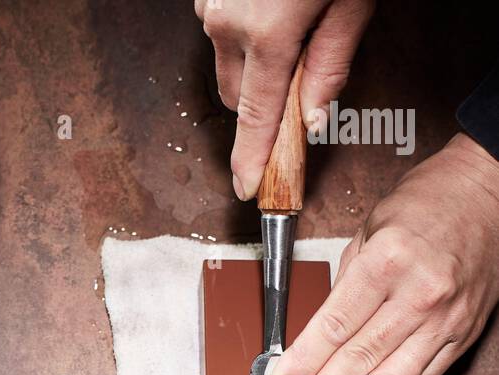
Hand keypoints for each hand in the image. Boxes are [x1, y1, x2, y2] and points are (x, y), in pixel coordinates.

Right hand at [194, 0, 374, 198]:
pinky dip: (243, 34)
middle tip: (302, 75)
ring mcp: (211, 4)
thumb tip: (313, 119)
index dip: (252, 161)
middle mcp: (229, 22)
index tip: (248, 188)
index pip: (256, 118)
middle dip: (264, 102)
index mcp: (267, 32)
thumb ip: (331, 61)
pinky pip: (222, 33)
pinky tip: (271, 8)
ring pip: (227, 66)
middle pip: (238, 98)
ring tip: (291, 26)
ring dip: (253, 65)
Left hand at [269, 134, 498, 374]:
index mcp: (389, 261)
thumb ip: (344, 284)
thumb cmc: (427, 205)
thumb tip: (317, 335)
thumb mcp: (370, 229)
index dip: (303, 364)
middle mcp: (420, 294)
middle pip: (357, 362)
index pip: (334, 328)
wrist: (488, 195)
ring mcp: (445, 319)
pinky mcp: (463, 335)